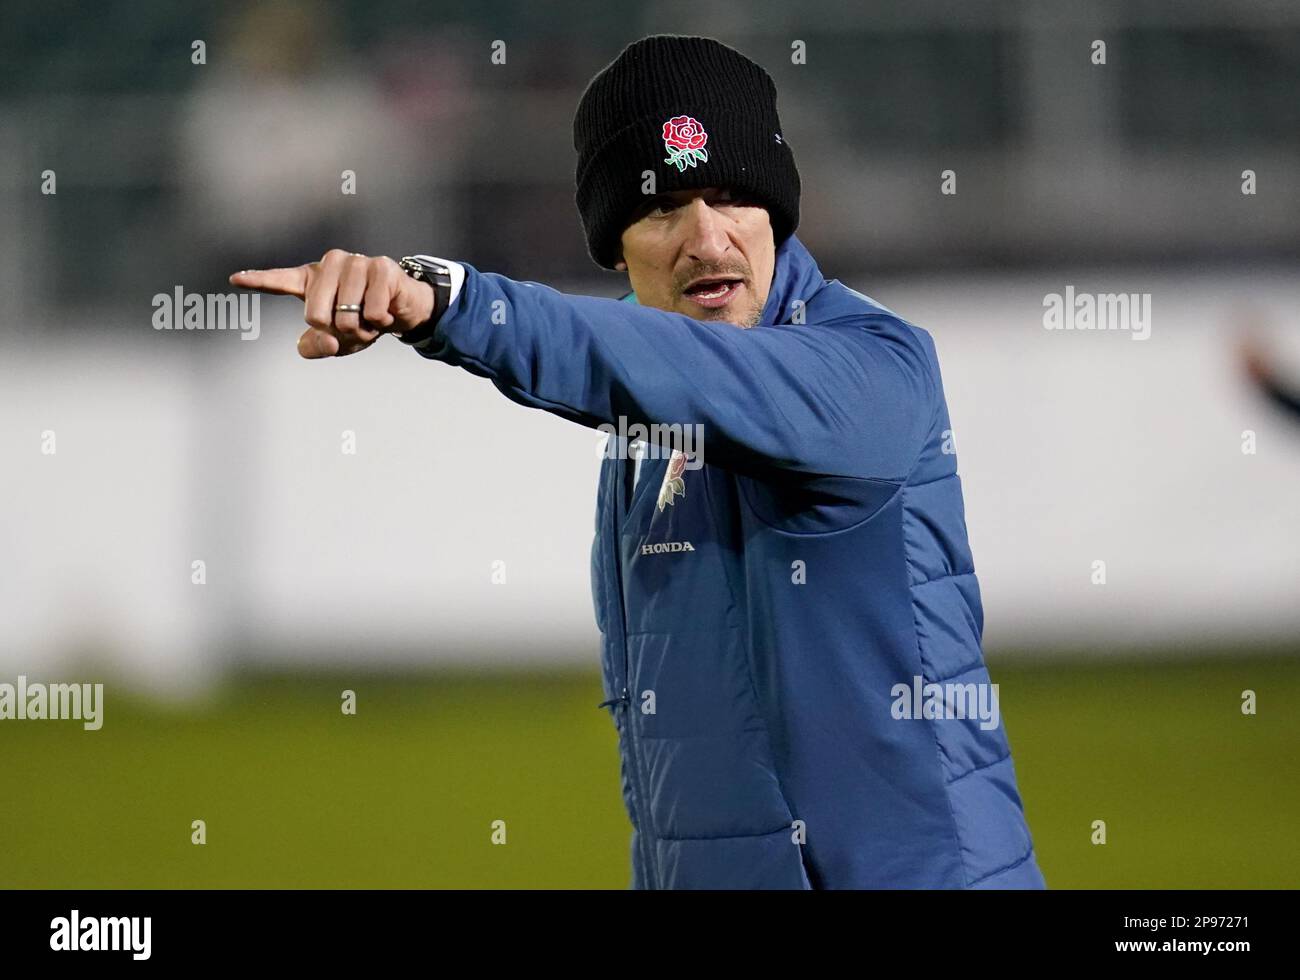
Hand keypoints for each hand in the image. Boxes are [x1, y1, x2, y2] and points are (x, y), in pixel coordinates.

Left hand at [229, 250, 435, 358]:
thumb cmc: (363, 320)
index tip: (235, 280)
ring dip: (362, 329)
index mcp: (312, 280)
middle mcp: (330, 264)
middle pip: (315, 315)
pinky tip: (385, 311)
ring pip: (347, 316)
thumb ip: (318, 346)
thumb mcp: (337, 340)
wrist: (402, 309)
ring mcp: (355, 262)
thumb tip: (324, 341)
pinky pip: (372, 311)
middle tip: (353, 325)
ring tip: (371, 318)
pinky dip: (380, 322)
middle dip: (336, 332)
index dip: (257, 281)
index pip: (280, 281)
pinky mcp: (380, 267)